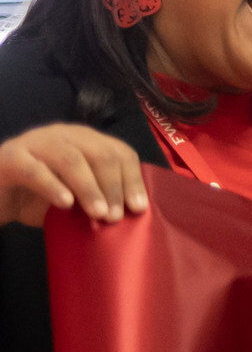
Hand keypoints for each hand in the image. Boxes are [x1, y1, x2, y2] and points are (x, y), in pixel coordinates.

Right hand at [0, 123, 146, 226]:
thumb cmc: (37, 198)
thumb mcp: (74, 199)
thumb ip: (97, 199)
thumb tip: (129, 215)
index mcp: (85, 140)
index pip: (120, 152)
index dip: (132, 179)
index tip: (138, 208)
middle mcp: (64, 135)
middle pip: (100, 154)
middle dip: (113, 186)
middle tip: (115, 216)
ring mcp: (35, 142)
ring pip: (71, 159)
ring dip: (89, 188)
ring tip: (99, 213)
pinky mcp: (10, 157)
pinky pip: (35, 169)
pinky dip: (53, 186)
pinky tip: (65, 204)